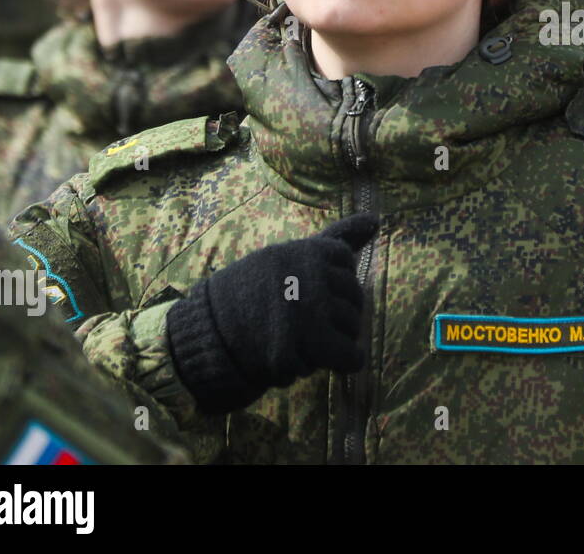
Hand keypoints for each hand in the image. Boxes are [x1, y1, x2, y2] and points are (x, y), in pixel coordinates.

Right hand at [167, 213, 376, 413]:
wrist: (208, 334)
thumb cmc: (252, 293)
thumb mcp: (290, 257)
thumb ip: (336, 239)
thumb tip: (376, 220)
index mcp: (307, 251)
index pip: (345, 262)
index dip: (325, 280)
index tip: (297, 286)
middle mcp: (312, 276)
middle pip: (355, 297)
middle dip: (333, 313)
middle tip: (296, 319)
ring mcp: (309, 311)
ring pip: (354, 328)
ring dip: (331, 339)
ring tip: (297, 338)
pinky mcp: (307, 346)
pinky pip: (351, 357)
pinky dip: (341, 363)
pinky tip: (318, 359)